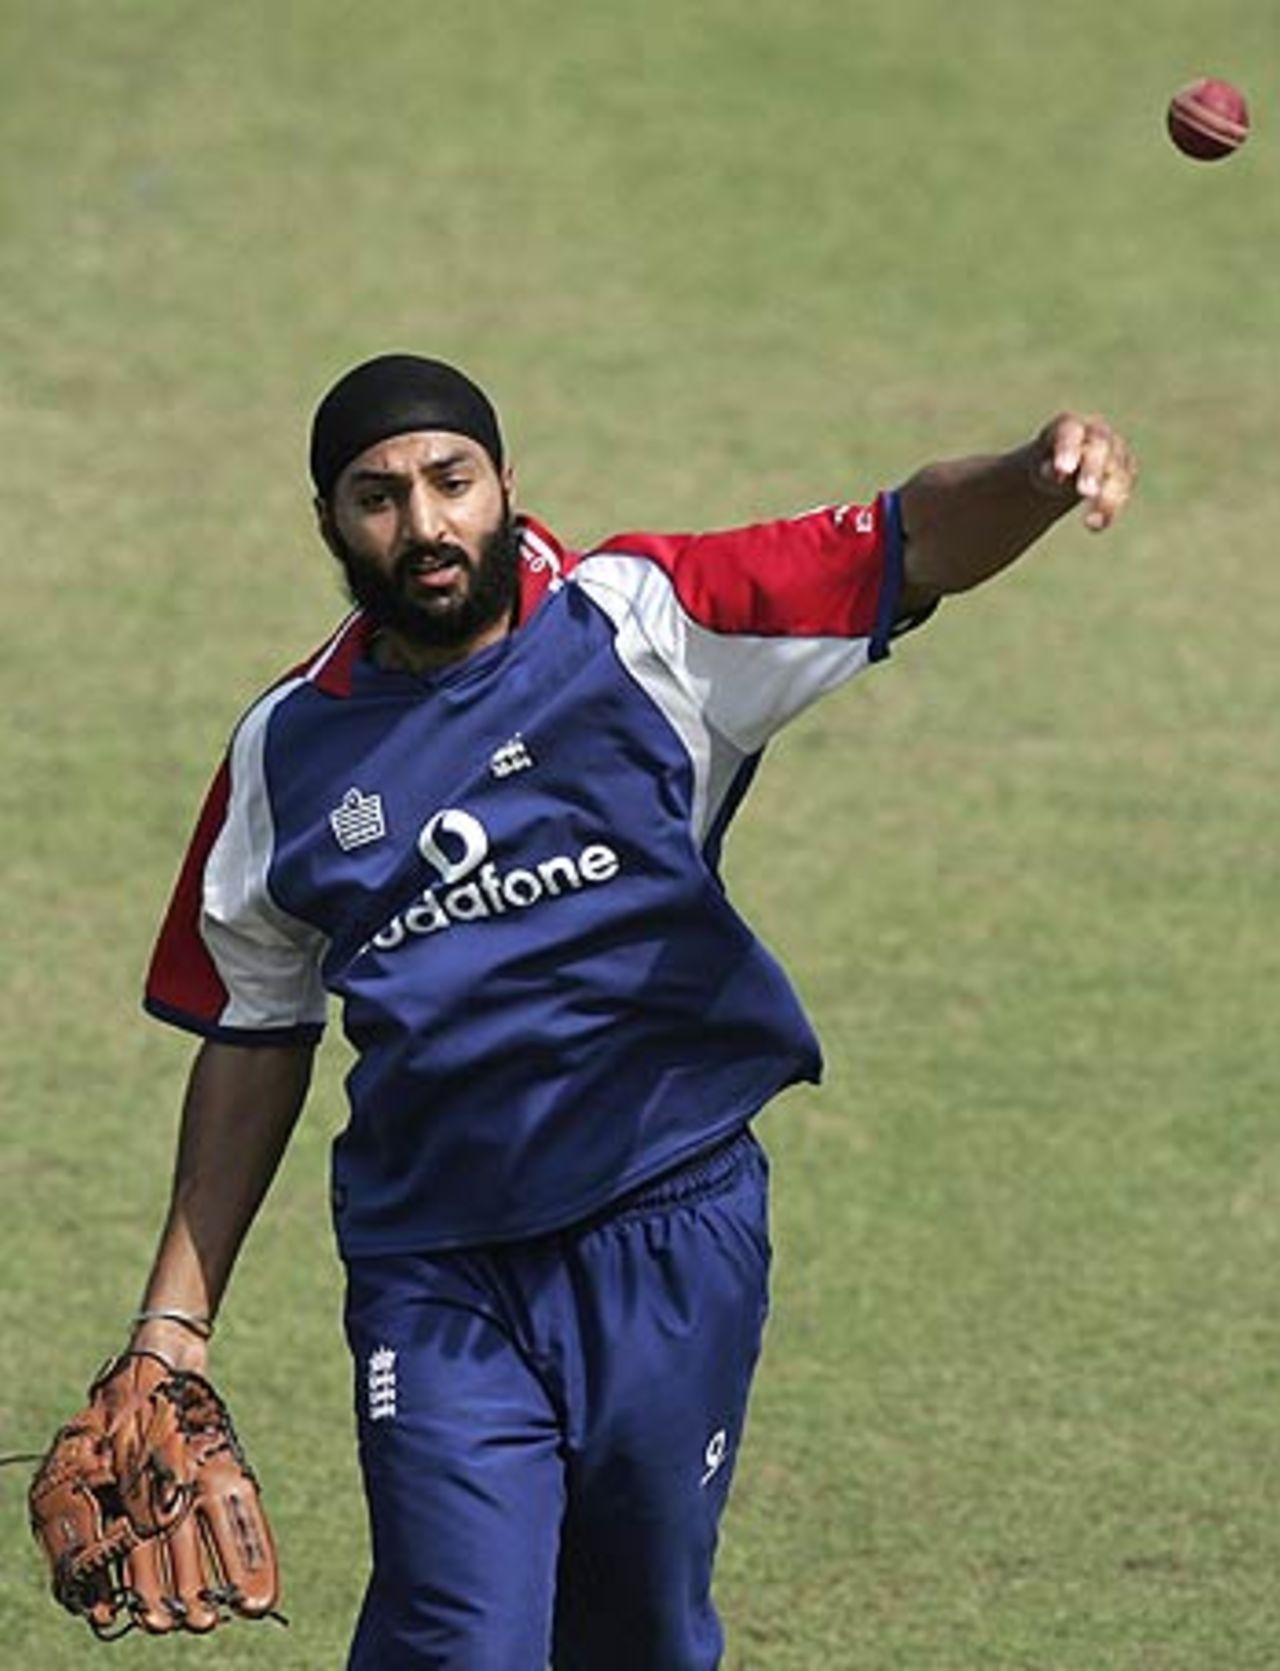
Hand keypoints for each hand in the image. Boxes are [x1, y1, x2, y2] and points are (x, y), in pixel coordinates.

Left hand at [1031, 413, 1137, 531]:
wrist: (1066, 470)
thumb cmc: (1049, 466)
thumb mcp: (1041, 468)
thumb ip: (1049, 470)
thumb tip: (1057, 473)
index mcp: (1069, 425)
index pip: (1070, 431)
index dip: (1068, 448)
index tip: (1063, 470)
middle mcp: (1096, 433)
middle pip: (1100, 448)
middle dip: (1093, 470)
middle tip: (1085, 492)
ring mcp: (1116, 450)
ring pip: (1117, 471)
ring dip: (1106, 498)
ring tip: (1091, 523)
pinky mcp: (1126, 470)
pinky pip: (1123, 488)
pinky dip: (1111, 507)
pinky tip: (1097, 525)